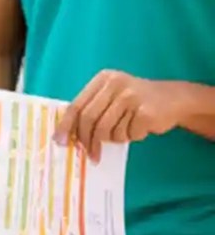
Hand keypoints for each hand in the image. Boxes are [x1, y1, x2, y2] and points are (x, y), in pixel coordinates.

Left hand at [55, 70, 182, 161]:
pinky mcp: (145, 112)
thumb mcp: (112, 96)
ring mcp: (131, 97)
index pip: (76, 105)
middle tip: (90, 155)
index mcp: (102, 80)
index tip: (60, 142)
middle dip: (87, 140)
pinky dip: (132, 136)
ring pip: (109, 130)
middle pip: (89, 119)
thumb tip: (67, 135)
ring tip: (125, 131)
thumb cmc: (135, 101)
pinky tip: (140, 128)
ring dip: (115, 138)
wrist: (173, 98)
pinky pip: (129, 134)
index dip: (66, 125)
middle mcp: (115, 85)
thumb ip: (92, 108)